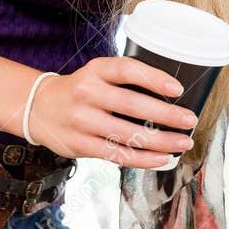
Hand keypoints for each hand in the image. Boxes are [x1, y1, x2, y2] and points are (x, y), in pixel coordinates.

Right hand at [26, 56, 201, 168]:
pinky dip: (144, 159)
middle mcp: (86, 94)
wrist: (38, 107)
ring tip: (183, 143)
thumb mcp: (98, 73)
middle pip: (132, 105)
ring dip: (161, 141)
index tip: (178, 88)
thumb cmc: (82, 90)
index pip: (126, 70)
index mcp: (95, 71)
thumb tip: (173, 94)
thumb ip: (127, 80)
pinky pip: (117, 155)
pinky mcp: (79, 145)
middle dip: (167, 115)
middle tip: (190, 120)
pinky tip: (163, 158)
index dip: (154, 78)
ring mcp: (81, 121)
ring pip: (127, 135)